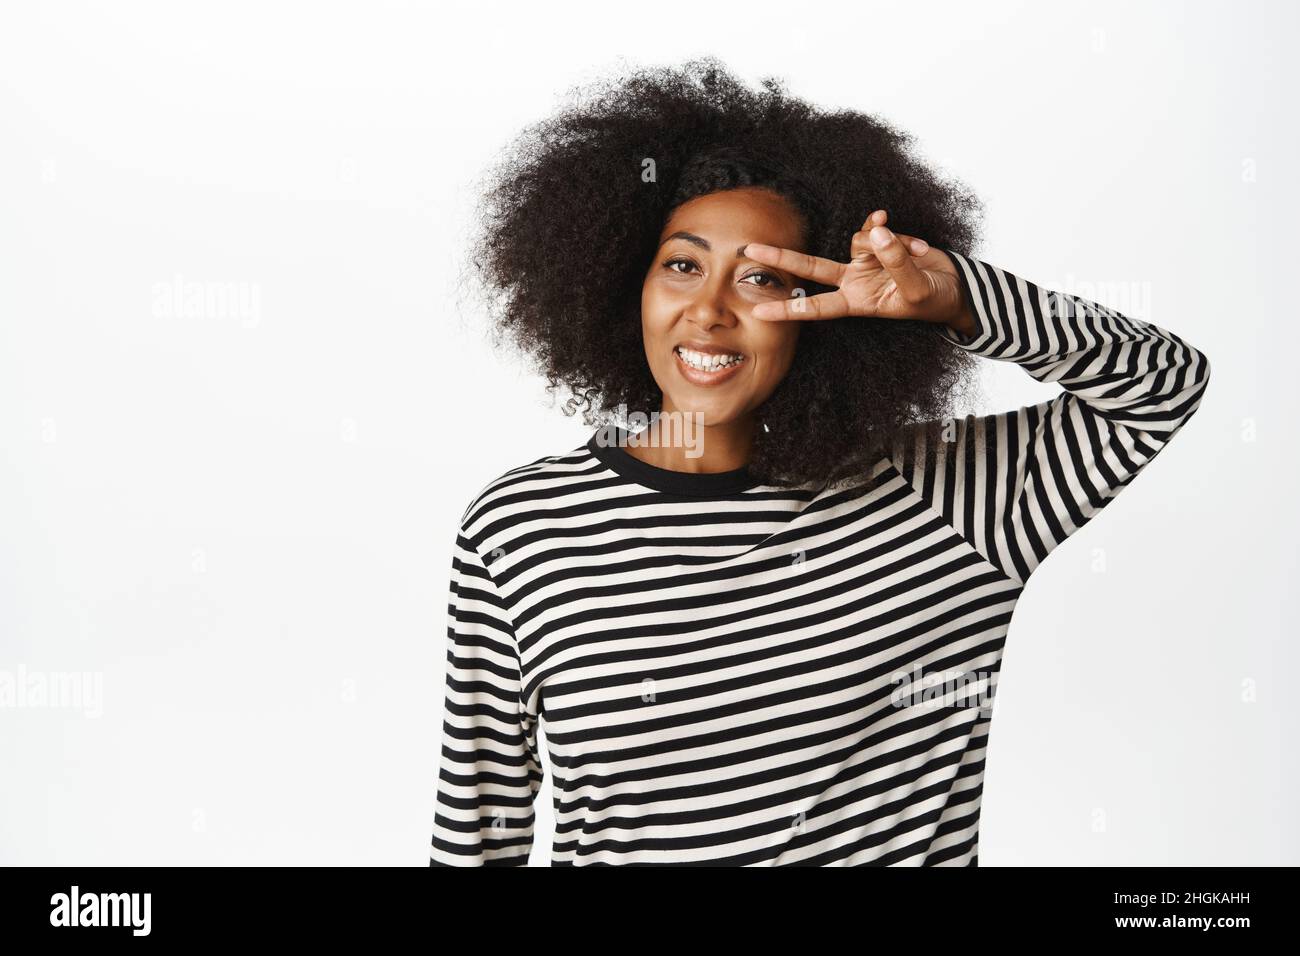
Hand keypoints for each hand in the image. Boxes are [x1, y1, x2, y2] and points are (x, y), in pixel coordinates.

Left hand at [744, 209, 976, 336]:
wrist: (954, 288)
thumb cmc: (932, 300)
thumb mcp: (914, 288)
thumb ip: (895, 261)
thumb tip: (875, 231)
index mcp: (857, 302)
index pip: (815, 308)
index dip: (789, 310)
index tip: (758, 313)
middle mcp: (854, 281)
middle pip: (811, 267)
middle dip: (782, 259)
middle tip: (750, 250)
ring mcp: (865, 261)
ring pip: (857, 241)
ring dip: (887, 246)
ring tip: (916, 257)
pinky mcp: (880, 242)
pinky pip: (877, 228)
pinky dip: (897, 233)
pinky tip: (916, 243)